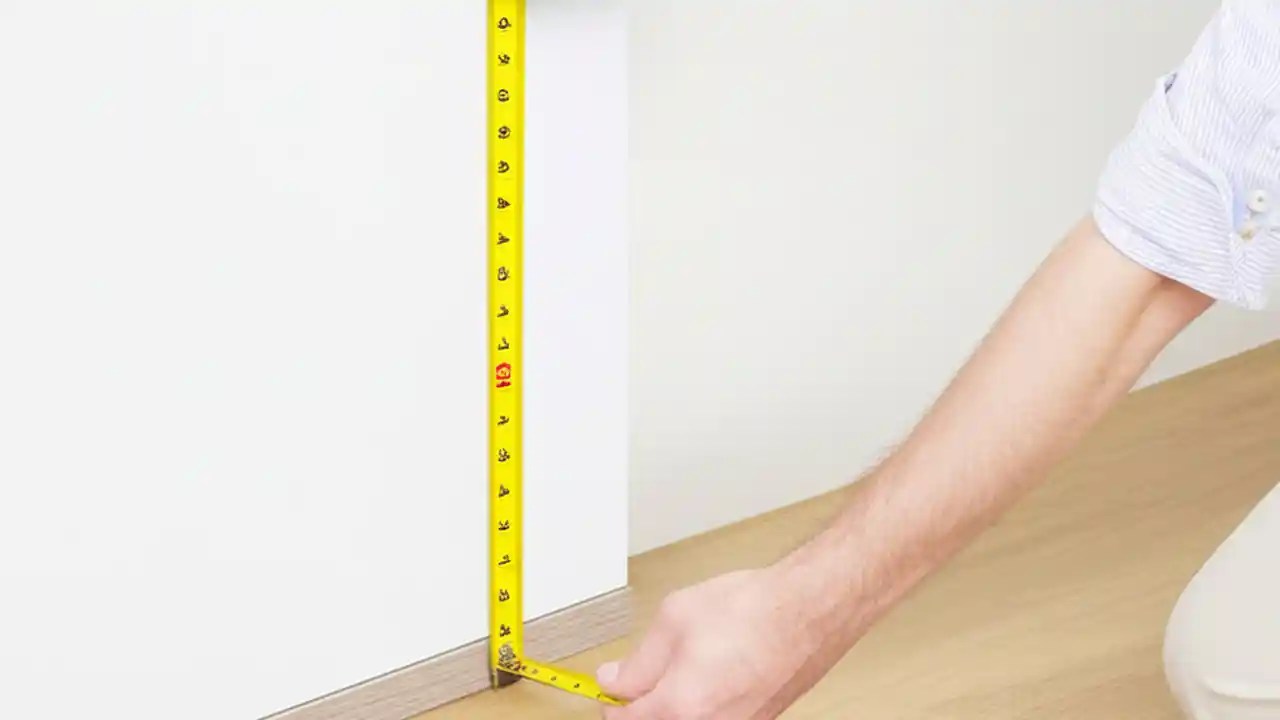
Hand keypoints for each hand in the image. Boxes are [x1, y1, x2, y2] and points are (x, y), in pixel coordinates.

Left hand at [595, 567, 836, 718]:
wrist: (810, 611)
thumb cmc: (753, 610)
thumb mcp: (675, 619)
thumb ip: (639, 660)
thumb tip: (616, 680)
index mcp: (680, 707)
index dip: (610, 703)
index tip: (608, 688)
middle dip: (642, 708)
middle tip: (637, 680)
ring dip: (674, 706)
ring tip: (681, 669)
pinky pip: (716, 719)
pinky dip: (702, 706)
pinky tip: (709, 674)